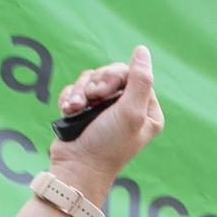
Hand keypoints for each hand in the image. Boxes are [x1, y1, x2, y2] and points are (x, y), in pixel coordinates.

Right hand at [50, 45, 163, 193]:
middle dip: (96, 83)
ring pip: (91, 79)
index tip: (107, 93)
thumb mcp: (130, 111)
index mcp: (148, 110)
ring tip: (75, 108)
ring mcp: (107, 109)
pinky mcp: (86, 110)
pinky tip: (68, 110)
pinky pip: (77, 88)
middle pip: (112, 73)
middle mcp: (130, 108)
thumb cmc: (108, 143)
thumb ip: (139, 80)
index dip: (116, 77)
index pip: (134, 74)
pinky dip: (70, 97)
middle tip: (92, 100)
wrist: (77, 166)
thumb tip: (143, 50)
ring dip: (80, 91)